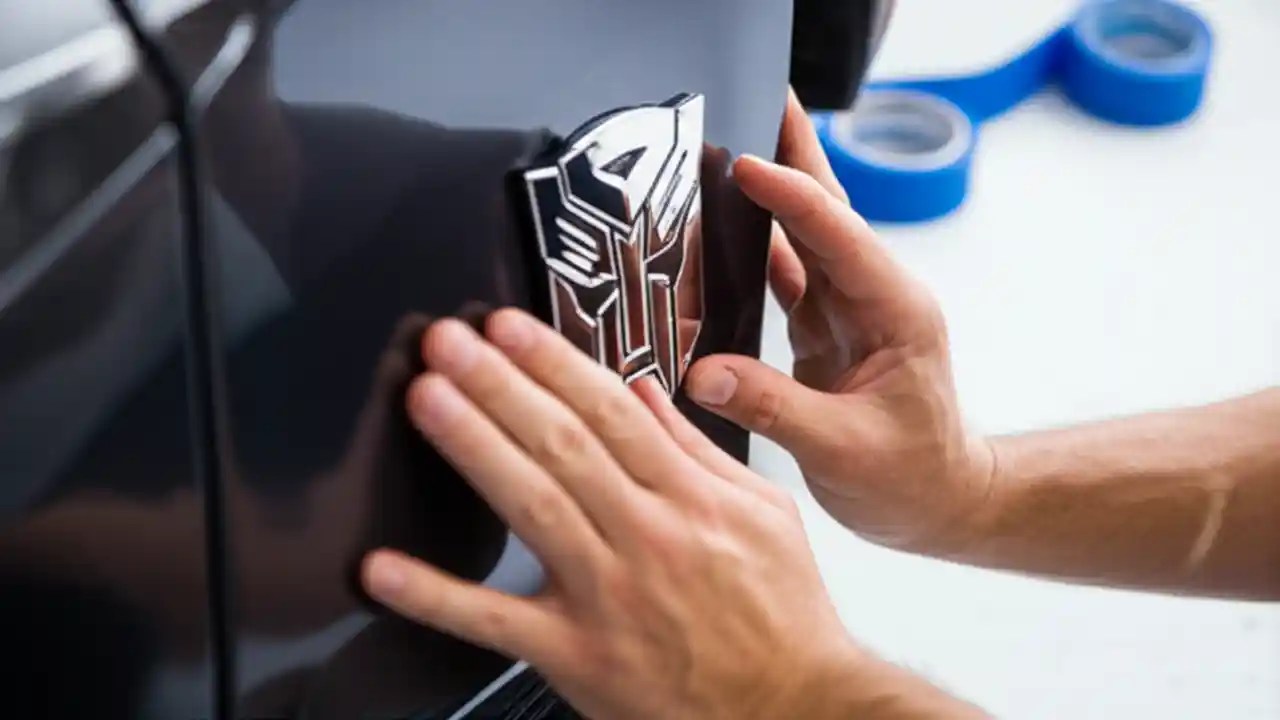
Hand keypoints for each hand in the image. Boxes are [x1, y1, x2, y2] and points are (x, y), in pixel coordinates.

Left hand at [359, 309, 862, 719]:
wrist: (793, 709)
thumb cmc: (783, 614)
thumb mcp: (764, 514)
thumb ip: (698, 449)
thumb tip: (646, 392)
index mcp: (690, 498)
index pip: (610, 412)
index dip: (553, 363)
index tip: (508, 327)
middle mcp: (646, 537)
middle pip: (563, 444)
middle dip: (500, 383)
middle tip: (447, 341)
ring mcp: (608, 596)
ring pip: (532, 506)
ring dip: (474, 446)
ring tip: (427, 399)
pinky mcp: (577, 656)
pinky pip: (496, 624)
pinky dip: (436, 596)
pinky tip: (384, 567)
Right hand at [684, 91, 996, 553]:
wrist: (942, 504)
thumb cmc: (914, 480)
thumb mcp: (845, 450)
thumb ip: (773, 408)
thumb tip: (702, 373)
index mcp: (894, 311)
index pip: (836, 235)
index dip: (790, 196)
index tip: (744, 165)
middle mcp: (872, 299)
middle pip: (825, 213)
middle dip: (794, 155)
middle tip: (760, 100)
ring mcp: (848, 311)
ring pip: (803, 237)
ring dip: (771, 194)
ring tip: (732, 149)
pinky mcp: (824, 331)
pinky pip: (784, 277)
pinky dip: (752, 251)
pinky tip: (721, 229)